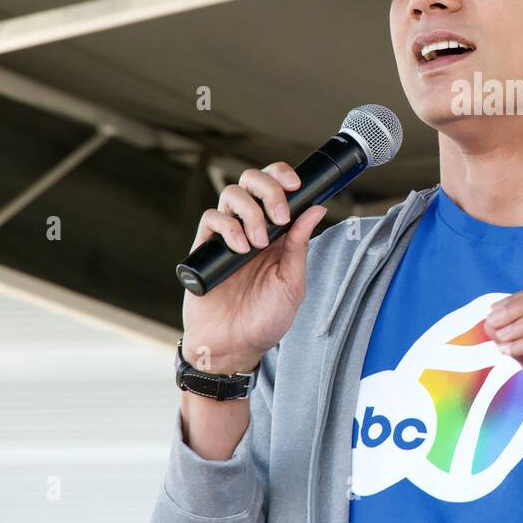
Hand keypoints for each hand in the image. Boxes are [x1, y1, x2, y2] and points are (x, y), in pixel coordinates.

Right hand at [180, 162, 328, 374]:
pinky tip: (239, 248)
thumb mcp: (292, 282)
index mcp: (277, 232)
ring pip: (231, 194)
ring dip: (249, 211)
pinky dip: (227, 226)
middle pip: (251, 181)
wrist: (233, 346)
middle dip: (268, 189)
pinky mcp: (205, 248)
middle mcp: (251, 227)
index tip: (296, 184)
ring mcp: (227, 235)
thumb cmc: (265, 319)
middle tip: (279, 217)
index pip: (277, 187)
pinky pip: (211, 219)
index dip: (283, 176)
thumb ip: (300, 245)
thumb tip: (317, 208)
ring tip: (257, 244)